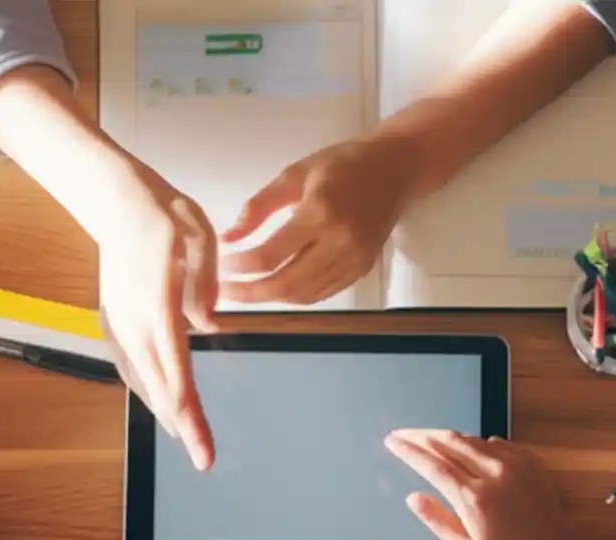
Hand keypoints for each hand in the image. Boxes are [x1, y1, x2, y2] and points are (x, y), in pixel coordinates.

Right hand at [92, 160, 217, 469]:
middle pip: (158, 384)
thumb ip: (204, 283)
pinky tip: (162, 406)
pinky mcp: (113, 320)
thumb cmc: (162, 214)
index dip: (186, 405)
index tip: (196, 436)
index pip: (173, 363)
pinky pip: (130, 365)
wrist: (114, 200)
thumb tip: (208, 324)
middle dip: (183, 424)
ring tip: (189, 440)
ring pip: (141, 379)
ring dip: (164, 412)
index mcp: (156, 298)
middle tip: (205, 458)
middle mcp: (132, 317)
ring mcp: (118, 320)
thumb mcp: (198, 236)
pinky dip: (147, 390)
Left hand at [218, 135, 417, 304]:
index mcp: (319, 212)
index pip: (271, 256)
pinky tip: (276, 287)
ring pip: (303, 294)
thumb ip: (258, 207)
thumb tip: (228, 236)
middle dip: (250, 293)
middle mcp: (339, 242)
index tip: (221, 265)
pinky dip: (295, 295)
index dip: (241, 267)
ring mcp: (354, 259)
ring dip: (270, 297)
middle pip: (286, 284)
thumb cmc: (342, 164)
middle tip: (225, 291)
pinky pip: (322, 293)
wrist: (395, 169)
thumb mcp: (294, 174)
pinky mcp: (362, 269)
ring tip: (246, 290)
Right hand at [385, 429, 579, 539]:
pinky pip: (494, 443)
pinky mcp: (528, 461)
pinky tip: (467, 449)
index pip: (431, 464)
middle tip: (403, 433)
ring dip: (446, 437)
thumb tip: (413, 497)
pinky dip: (475, 443)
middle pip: (447, 442)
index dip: (408, 450)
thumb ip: (437, 521)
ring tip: (429, 440)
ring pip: (470, 439)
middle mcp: (492, 474)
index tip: (392, 441)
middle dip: (421, 435)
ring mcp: (513, 464)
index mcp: (473, 498)